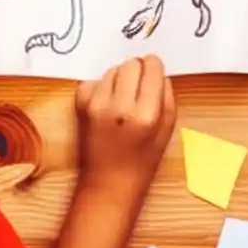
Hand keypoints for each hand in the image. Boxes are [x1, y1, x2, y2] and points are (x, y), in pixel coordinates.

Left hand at [75, 56, 176, 202]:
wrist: (108, 183)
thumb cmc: (142, 161)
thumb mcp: (167, 131)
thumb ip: (167, 97)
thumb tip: (159, 72)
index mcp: (146, 114)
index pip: (152, 67)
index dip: (154, 68)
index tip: (153, 73)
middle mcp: (120, 106)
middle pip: (131, 64)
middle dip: (137, 71)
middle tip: (138, 88)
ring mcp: (97, 105)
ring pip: (112, 69)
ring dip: (120, 78)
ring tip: (123, 100)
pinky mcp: (80, 105)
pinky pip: (94, 81)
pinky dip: (101, 87)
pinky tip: (107, 105)